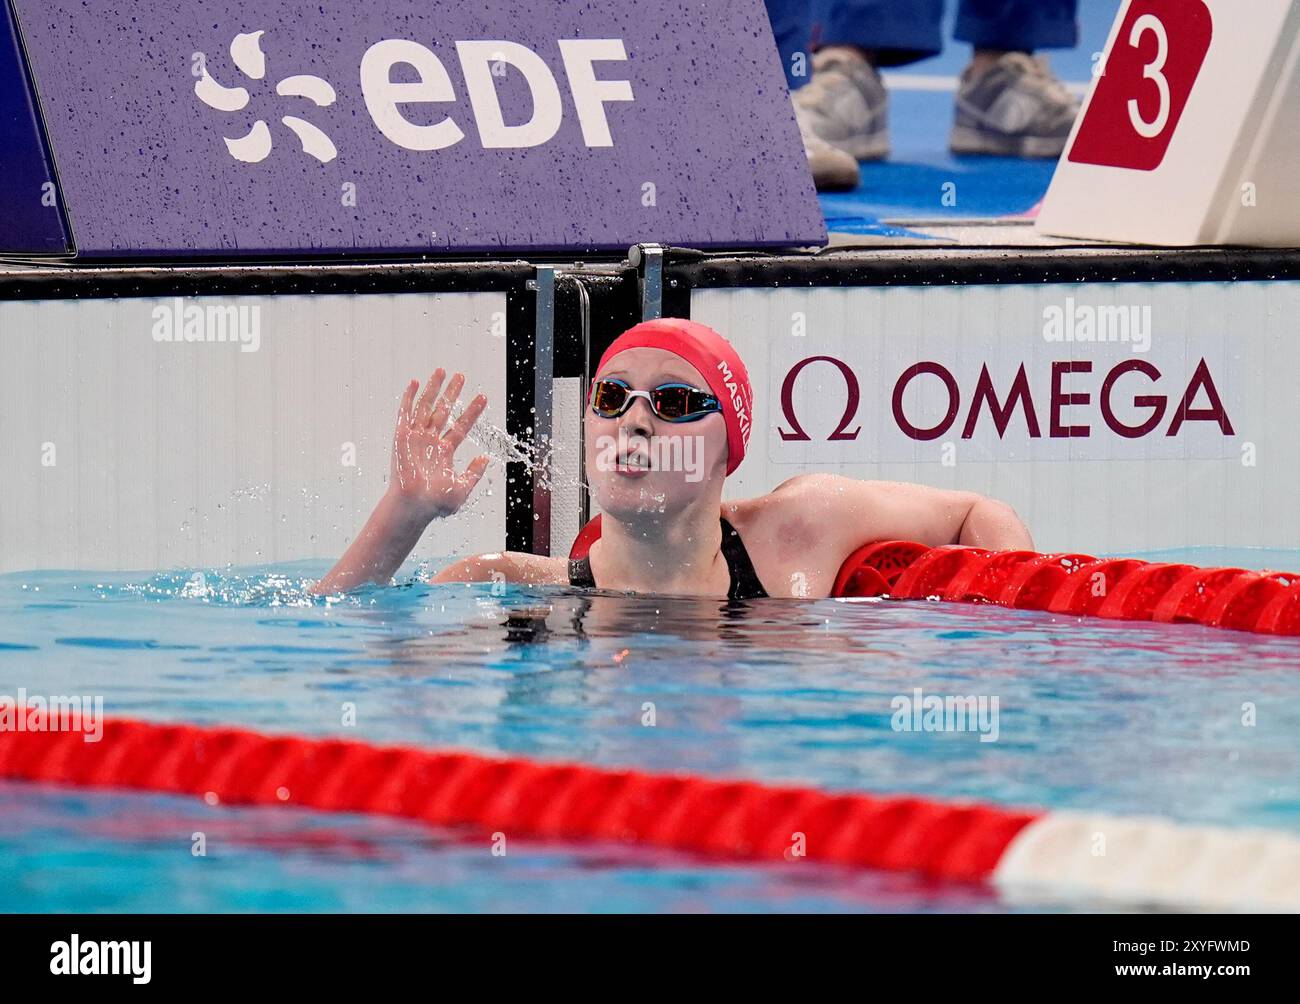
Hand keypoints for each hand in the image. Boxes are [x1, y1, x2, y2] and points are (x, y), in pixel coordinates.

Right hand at [388, 368, 489, 521]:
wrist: (414, 506)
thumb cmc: (435, 503)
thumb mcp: (462, 488)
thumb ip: (474, 473)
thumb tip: (485, 458)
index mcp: (444, 452)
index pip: (461, 425)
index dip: (472, 411)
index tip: (483, 397)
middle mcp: (430, 441)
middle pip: (443, 411)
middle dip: (452, 393)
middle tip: (461, 376)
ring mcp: (416, 438)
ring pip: (426, 407)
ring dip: (433, 388)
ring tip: (442, 371)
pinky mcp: (401, 437)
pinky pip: (405, 413)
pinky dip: (409, 398)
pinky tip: (414, 382)